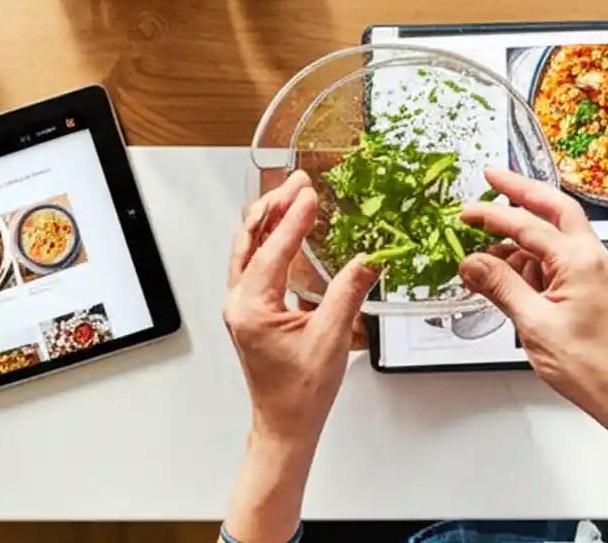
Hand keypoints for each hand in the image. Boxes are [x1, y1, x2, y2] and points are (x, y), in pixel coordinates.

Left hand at [225, 170, 377, 448]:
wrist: (286, 425)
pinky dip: (272, 241)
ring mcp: (243, 306)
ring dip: (271, 220)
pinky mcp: (253, 311)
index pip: (272, 250)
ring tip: (293, 196)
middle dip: (274, 206)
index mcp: (251, 308)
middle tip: (299, 182)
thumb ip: (348, 294)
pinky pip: (257, 265)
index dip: (292, 218)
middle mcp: (240, 303)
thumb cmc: (299, 394)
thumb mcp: (331, 339)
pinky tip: (290, 232)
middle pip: (250, 240)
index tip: (310, 194)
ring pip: (250, 250)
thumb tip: (367, 260)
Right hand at [458, 169, 607, 420]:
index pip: (527, 224)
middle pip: (553, 206)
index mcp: (579, 260)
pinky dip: (528, 258)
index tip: (466, 213)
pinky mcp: (586, 285)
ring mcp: (590, 270)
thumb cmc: (590, 365)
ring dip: (520, 234)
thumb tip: (472, 263)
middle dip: (520, 190)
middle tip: (492, 177)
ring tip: (485, 245)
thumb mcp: (534, 324)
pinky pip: (553, 259)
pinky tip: (505, 272)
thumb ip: (501, 287)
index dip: (492, 216)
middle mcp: (589, 257)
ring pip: (553, 233)